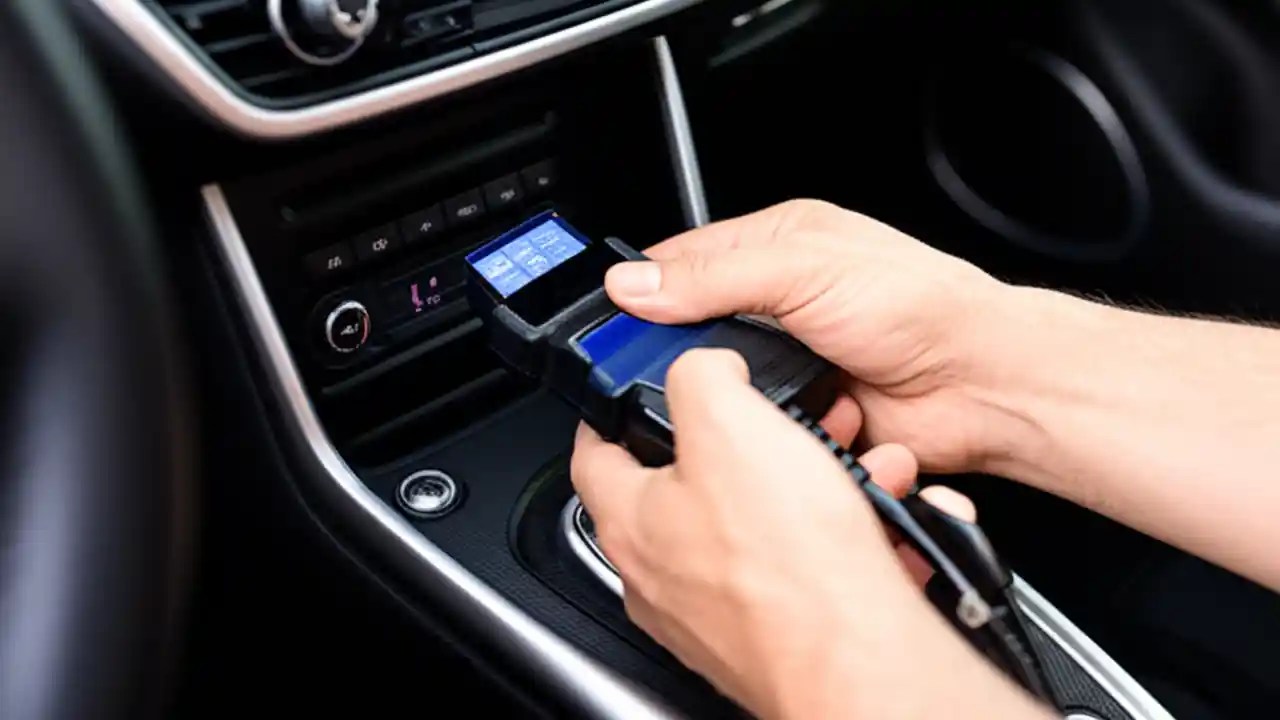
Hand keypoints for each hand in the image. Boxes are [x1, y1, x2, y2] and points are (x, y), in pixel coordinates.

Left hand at [571, 349, 1051, 719]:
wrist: (855, 656)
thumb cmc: (786, 559)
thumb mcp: (730, 421)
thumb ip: (702, 379)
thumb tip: (703, 369)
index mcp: (632, 522)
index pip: (593, 457)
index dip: (610, 416)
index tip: (627, 399)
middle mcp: (662, 579)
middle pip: (684, 494)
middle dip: (740, 453)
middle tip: (769, 432)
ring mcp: (714, 619)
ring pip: (753, 534)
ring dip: (803, 495)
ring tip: (846, 477)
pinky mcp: (770, 643)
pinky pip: (799, 575)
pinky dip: (838, 545)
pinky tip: (876, 530)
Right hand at [603, 199, 1032, 473]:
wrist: (983, 386)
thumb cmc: (922, 307)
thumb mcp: (806, 271)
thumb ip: (717, 277)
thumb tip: (639, 285)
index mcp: (778, 247)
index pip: (683, 259)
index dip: (642, 287)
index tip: (607, 318)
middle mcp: (780, 301)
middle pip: (692, 325)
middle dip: (675, 350)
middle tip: (649, 368)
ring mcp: (790, 361)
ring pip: (718, 382)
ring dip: (719, 394)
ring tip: (716, 396)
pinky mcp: (801, 414)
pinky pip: (751, 426)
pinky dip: (750, 431)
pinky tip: (754, 427)